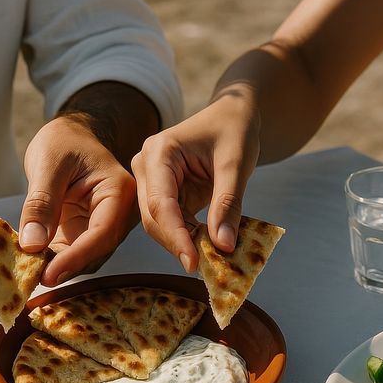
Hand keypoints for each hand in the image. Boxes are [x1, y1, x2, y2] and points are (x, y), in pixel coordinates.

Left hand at [18, 116, 136, 286]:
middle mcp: (117, 215)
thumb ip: (41, 203)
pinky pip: (69, 255)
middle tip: (29, 281)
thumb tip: (32, 243)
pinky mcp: (84, 234)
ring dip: (55, 269)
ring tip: (24, 275)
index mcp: (119, 193)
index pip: (102, 234)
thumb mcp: (49, 164)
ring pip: (82, 259)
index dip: (75, 258)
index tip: (47, 275)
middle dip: (64, 268)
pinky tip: (28, 266)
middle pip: (95, 253)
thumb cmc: (64, 141)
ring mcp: (101, 227)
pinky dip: (49, 261)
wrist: (69, 136)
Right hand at [131, 92, 259, 270]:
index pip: (161, 203)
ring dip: (183, 242)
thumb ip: (228, 204)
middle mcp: (147, 166)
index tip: (193, 262)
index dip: (176, 236)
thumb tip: (223, 246)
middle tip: (206, 268)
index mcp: (159, 152)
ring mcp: (152, 181)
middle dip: (178, 243)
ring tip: (212, 259)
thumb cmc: (234, 130)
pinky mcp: (163, 193)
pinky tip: (208, 246)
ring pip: (160, 224)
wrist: (233, 114)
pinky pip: (172, 221)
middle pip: (154, 217)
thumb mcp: (236, 164)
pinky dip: (189, 236)